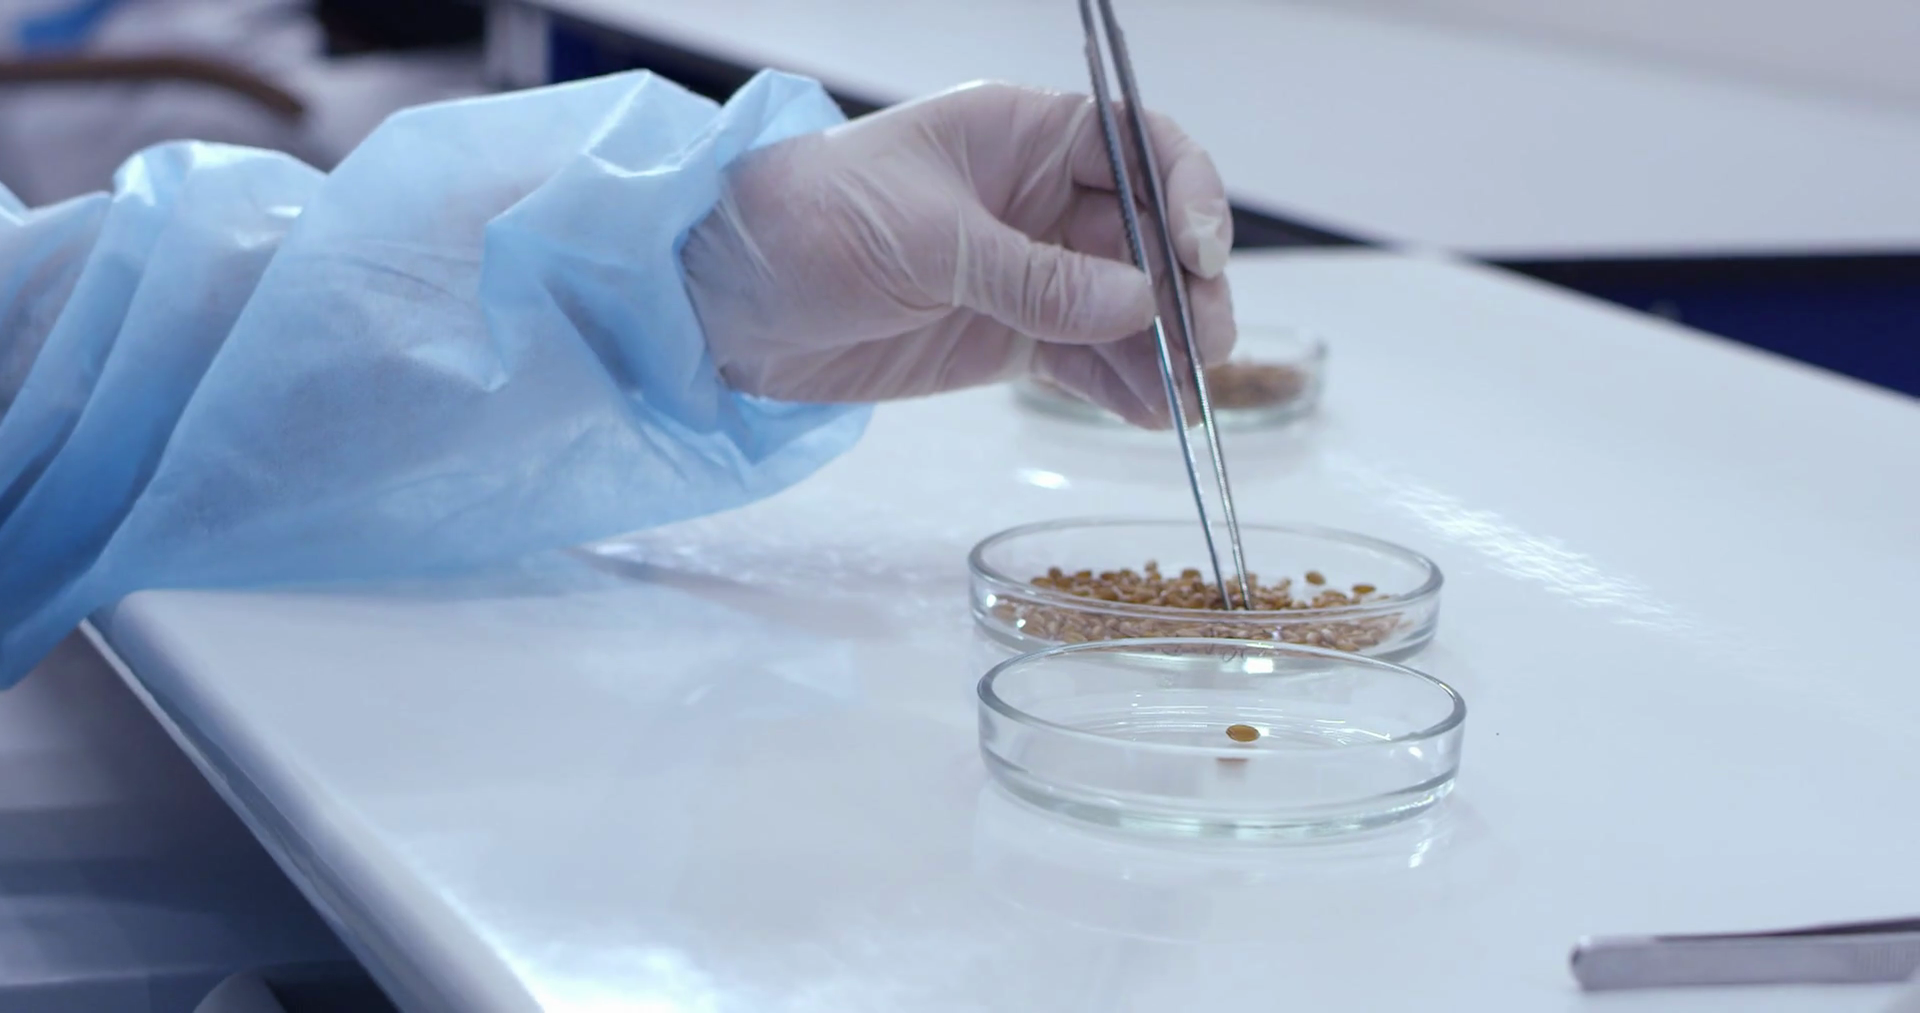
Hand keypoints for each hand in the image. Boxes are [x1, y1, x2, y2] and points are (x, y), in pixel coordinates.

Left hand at [682, 80, 1234, 426]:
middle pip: (1148, 237)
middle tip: (1203, 349)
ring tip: (1185, 402)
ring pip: (1126, 306)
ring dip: (1163, 350)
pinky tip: (1149, 414)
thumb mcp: (923, 241)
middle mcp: (1037, 200)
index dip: (1186, 194)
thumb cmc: (805, 224)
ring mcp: (1026, 272)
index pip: (1139, 147)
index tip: (1198, 253)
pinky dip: (1119, 385)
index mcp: (1021, 136)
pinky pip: (1084, 358)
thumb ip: (1031, 276)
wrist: (722, 299)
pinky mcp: (1006, 336)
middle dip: (1185, 290)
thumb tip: (1139, 302)